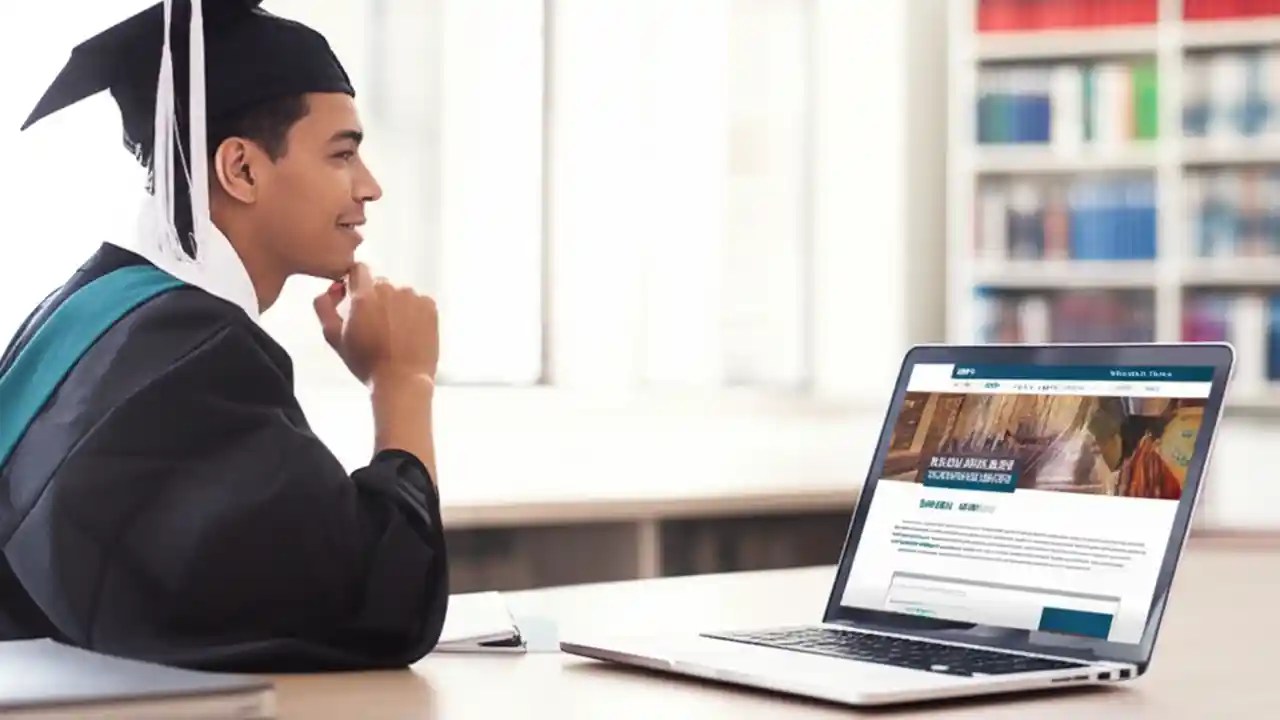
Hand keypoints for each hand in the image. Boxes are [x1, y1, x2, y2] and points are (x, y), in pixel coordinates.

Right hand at [313, 263, 438, 385]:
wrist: (402, 381)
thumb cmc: (366, 363)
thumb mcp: (333, 337)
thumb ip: (324, 306)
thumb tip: (332, 288)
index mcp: (364, 296)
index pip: (358, 270)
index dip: (355, 282)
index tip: (356, 297)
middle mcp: (389, 290)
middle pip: (379, 284)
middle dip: (375, 298)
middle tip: (375, 324)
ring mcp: (412, 297)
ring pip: (400, 293)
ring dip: (395, 306)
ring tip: (394, 332)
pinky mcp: (430, 307)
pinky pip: (418, 301)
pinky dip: (414, 312)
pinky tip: (409, 332)